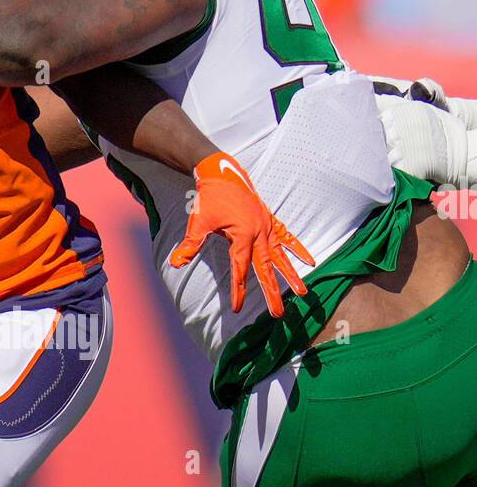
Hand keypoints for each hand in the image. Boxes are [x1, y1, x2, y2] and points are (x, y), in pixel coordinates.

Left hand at [170, 150, 313, 317]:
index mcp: (242, 235)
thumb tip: (176, 263)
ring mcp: (267, 226)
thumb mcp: (199, 222)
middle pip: (266, 268)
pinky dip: (298, 249)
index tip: (237, 309)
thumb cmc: (209, 198)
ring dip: (291, 274)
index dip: (238, 290)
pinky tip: (310, 261)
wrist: (221, 173)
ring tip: (303, 291)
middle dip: (273, 292)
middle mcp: (259, 233)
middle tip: (279, 314)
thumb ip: (190, 244)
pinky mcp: (270, 220)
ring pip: (281, 256)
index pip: (240, 269)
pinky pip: (287, 237)